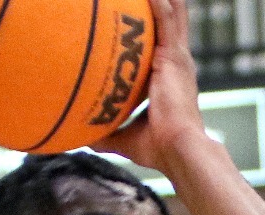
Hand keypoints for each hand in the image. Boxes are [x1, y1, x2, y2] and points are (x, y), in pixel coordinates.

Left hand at [95, 0, 204, 169]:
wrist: (179, 149)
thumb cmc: (160, 148)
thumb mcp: (127, 138)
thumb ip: (107, 133)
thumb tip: (85, 137)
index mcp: (168, 77)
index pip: (160, 45)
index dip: (151, 29)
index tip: (134, 17)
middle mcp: (176, 63)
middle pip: (169, 21)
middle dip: (160, 3)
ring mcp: (177, 57)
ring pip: (170, 14)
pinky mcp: (174, 56)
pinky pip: (165, 19)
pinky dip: (158, 4)